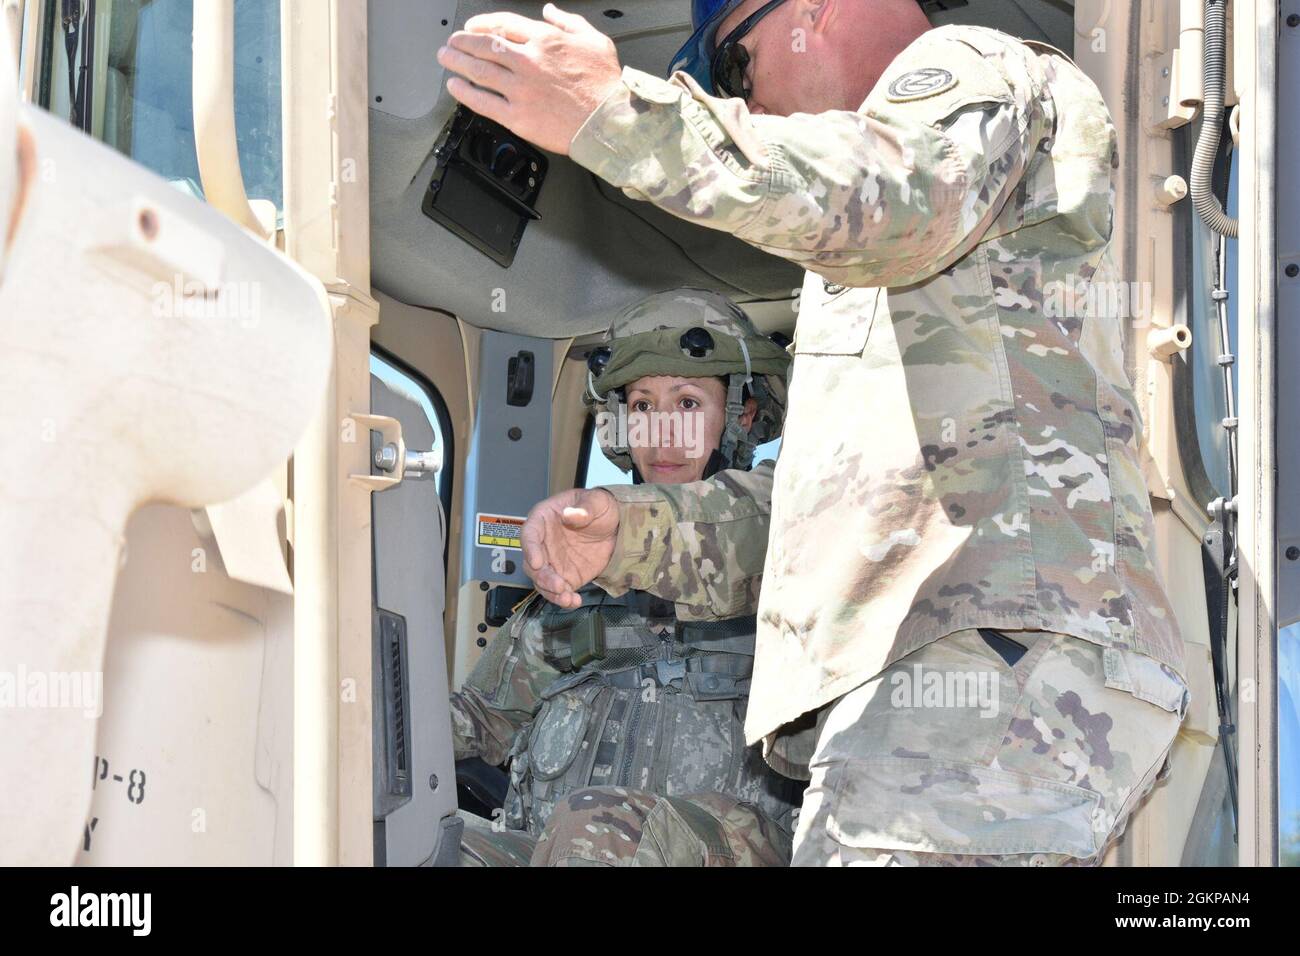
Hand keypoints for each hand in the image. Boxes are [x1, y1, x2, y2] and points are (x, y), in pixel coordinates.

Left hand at [436, 4, 623, 154]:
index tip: (473, 26)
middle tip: (452, 42)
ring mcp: (520, 89)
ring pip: (479, 70)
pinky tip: (455, 87)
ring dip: (457, 62)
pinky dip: (465, 93)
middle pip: (485, 44)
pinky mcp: (517, 116)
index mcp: (545, 40)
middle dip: (464, 42)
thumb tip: (550, 11)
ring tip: (446, 58)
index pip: (504, 24)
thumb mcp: (594, 40)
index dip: (483, 23)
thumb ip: (568, 22)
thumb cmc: (605, 85)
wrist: (608, 121)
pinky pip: (483, 102)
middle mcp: (528, 61)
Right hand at [521, 487, 619, 607]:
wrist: (615, 525)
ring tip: (567, 598)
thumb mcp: (596, 501)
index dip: (530, 549)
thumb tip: (570, 515)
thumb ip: (584, 507)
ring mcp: (553, 562)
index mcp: (543, 520)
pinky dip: (564, 599)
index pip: (529, 534)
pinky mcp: (566, 576)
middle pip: (532, 563)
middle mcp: (543, 544)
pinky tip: (574, 601)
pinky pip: (560, 591)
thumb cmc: (598, 507)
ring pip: (542, 581)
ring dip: (551, 592)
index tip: (536, 562)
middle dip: (542, 577)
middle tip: (558, 585)